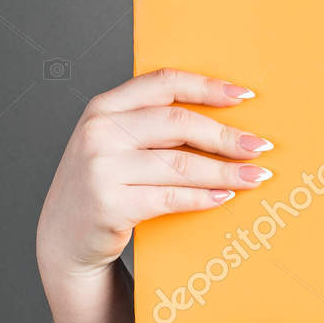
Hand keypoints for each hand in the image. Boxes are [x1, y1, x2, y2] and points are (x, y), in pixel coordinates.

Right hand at [35, 68, 274, 283]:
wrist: (63, 239)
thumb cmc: (102, 185)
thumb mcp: (115, 143)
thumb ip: (151, 124)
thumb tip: (223, 117)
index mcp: (104, 107)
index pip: (164, 83)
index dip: (207, 87)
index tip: (244, 96)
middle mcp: (100, 132)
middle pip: (179, 123)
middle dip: (227, 136)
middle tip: (259, 147)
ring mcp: (102, 168)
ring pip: (181, 164)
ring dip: (226, 171)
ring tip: (255, 176)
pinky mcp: (110, 204)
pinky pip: (171, 197)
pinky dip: (204, 197)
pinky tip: (225, 196)